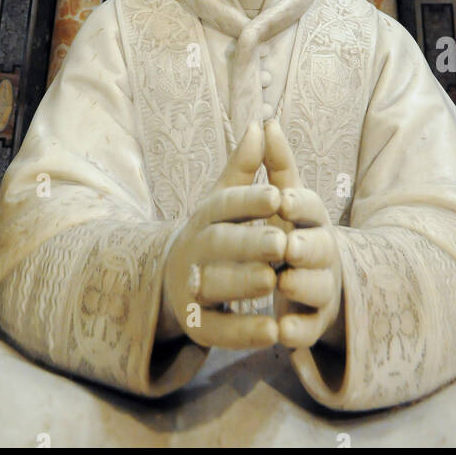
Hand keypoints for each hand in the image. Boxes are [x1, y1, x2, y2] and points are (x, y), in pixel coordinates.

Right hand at [162, 122, 283, 349]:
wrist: (173, 281)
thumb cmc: (214, 233)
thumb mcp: (226, 199)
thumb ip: (245, 167)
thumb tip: (260, 123)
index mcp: (205, 215)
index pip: (225, 204)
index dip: (249, 200)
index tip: (277, 196)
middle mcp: (194, 249)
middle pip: (219, 244)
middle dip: (249, 243)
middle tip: (282, 242)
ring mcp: (192, 288)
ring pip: (215, 285)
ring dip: (243, 283)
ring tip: (273, 281)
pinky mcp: (197, 325)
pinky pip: (218, 330)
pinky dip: (243, 332)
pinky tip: (271, 330)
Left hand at [264, 120, 341, 350]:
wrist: (306, 283)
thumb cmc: (291, 230)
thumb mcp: (282, 197)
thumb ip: (275, 164)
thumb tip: (265, 120)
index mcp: (312, 220)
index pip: (312, 207)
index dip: (299, 203)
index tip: (281, 200)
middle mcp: (323, 252)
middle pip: (321, 248)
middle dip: (305, 246)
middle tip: (286, 246)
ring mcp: (322, 288)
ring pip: (318, 287)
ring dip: (301, 285)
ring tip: (281, 283)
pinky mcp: (315, 322)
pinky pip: (309, 328)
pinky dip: (297, 330)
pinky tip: (280, 331)